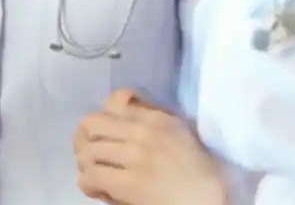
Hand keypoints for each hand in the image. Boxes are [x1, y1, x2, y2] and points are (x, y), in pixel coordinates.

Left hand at [75, 89, 227, 204]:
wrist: (207, 201)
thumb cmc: (198, 172)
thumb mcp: (180, 133)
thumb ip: (152, 117)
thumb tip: (126, 104)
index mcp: (157, 119)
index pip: (113, 101)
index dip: (103, 114)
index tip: (107, 129)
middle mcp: (143, 133)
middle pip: (92, 123)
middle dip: (86, 139)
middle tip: (92, 153)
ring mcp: (134, 157)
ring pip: (88, 151)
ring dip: (87, 163)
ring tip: (96, 173)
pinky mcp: (128, 183)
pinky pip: (90, 177)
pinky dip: (89, 184)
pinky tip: (98, 189)